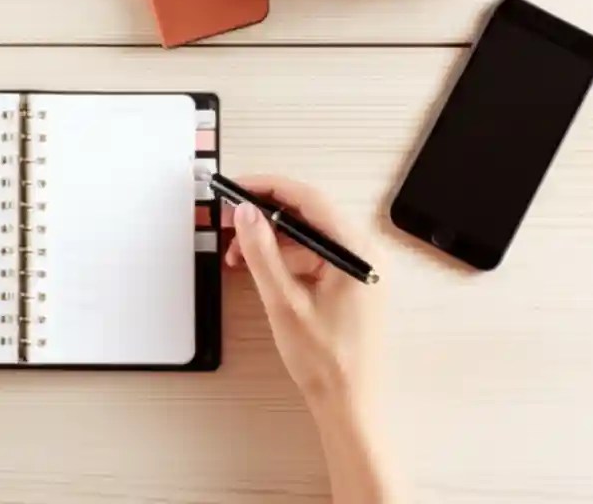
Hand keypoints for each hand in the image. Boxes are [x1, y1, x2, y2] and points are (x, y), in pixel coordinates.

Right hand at [223, 175, 402, 502]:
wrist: (350, 404)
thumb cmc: (327, 362)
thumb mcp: (284, 302)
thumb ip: (262, 252)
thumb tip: (245, 214)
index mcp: (357, 252)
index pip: (308, 199)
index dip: (267, 187)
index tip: (235, 188)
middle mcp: (364, 253)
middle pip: (309, 214)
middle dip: (264, 213)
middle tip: (228, 216)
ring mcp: (359, 269)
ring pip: (308, 235)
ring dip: (271, 238)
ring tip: (237, 252)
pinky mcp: (351, 283)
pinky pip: (314, 255)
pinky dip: (284, 257)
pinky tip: (259, 268)